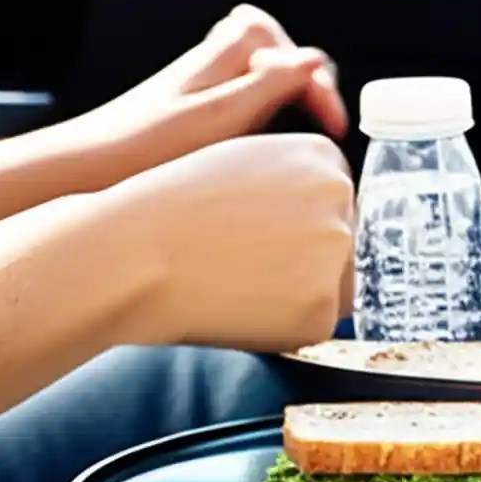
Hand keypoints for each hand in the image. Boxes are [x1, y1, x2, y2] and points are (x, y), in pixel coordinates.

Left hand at [64, 4, 347, 180]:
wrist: (78, 175)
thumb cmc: (138, 151)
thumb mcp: (215, 118)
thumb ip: (267, 85)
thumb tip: (314, 60)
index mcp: (222, 58)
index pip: (294, 50)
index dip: (322, 84)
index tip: (334, 127)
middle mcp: (211, 66)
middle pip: (276, 48)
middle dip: (305, 79)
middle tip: (320, 119)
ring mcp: (199, 90)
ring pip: (258, 73)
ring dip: (284, 95)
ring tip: (295, 131)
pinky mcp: (189, 116)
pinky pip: (240, 101)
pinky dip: (260, 116)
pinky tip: (255, 149)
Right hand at [101, 133, 354, 351]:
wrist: (138, 252)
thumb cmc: (171, 208)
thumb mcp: (242, 161)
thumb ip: (293, 177)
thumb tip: (325, 213)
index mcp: (322, 153)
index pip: (338, 202)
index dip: (298, 226)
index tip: (261, 235)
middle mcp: (340, 195)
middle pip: (343, 243)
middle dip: (306, 260)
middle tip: (246, 265)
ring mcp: (336, 251)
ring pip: (336, 285)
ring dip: (300, 295)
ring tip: (240, 284)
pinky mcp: (324, 306)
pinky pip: (318, 325)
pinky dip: (287, 328)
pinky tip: (243, 308)